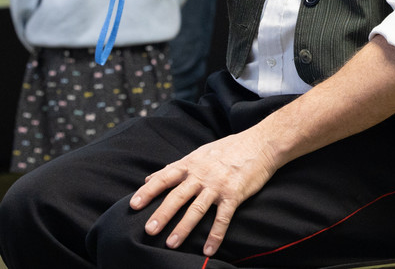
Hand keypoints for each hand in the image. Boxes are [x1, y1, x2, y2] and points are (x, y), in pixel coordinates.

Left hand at [130, 130, 281, 257]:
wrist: (260, 143)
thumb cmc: (228, 148)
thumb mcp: (198, 153)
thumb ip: (175, 167)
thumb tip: (150, 176)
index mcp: (190, 164)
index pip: (164, 177)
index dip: (148, 191)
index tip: (134, 204)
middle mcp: (201, 174)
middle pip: (177, 196)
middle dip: (162, 213)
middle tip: (149, 230)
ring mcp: (218, 185)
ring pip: (196, 209)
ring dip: (183, 228)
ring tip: (171, 244)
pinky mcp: (234, 194)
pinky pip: (222, 218)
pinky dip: (215, 235)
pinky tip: (208, 250)